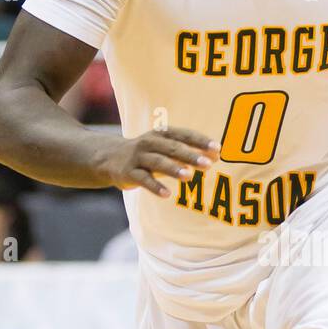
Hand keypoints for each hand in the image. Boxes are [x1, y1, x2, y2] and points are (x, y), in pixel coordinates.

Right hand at [99, 127, 219, 197]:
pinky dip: (155, 187)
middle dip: (191, 156)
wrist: (110, 158)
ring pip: (158, 162)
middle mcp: (149, 143)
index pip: (183, 135)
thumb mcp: (166, 148)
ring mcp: (138, 157)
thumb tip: (217, 155)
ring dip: (174, 169)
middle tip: (208, 164)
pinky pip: (143, 180)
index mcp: (161, 134)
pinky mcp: (129, 173)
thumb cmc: (147, 153)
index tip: (217, 148)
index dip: (200, 141)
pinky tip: (167, 194)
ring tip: (189, 177)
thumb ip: (189, 151)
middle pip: (172, 148)